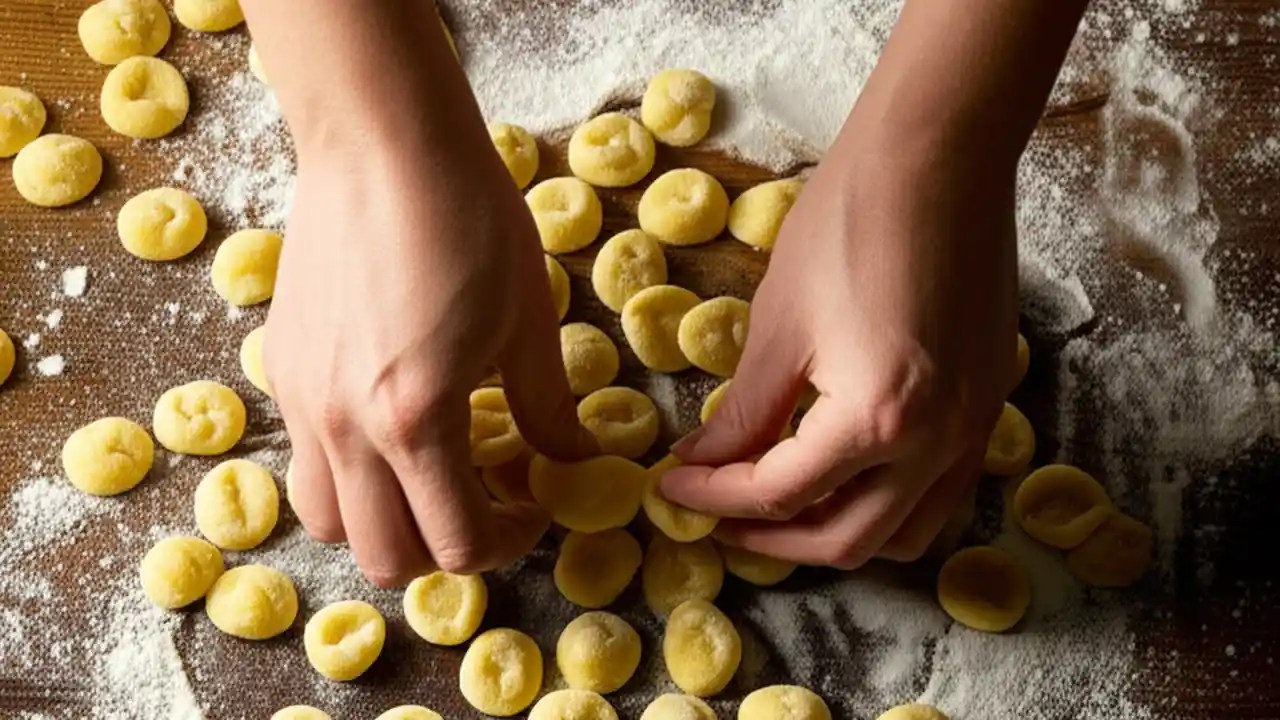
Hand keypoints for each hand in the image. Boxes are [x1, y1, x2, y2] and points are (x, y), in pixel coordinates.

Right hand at [264, 130, 594, 586]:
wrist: (383, 144)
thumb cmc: (469, 221)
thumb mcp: (529, 322)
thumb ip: (548, 409)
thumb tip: (572, 459)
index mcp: (415, 421)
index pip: (455, 543)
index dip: (507, 540)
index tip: (532, 503)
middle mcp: (344, 427)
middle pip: (383, 557)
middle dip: (443, 550)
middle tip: (486, 503)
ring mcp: (301, 400)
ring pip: (327, 520)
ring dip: (384, 523)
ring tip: (430, 475)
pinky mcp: (280, 368)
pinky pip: (304, 459)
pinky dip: (348, 473)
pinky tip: (390, 423)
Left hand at [660, 126, 1018, 567]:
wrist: (938, 157)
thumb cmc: (848, 223)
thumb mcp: (779, 326)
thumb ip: (744, 413)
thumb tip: (705, 462)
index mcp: (878, 421)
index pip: (780, 494)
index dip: (715, 498)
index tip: (673, 485)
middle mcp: (939, 442)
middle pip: (846, 540)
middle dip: (769, 538)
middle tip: (717, 516)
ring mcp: (975, 426)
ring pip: (906, 532)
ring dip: (837, 534)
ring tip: (780, 508)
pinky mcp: (990, 402)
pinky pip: (940, 490)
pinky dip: (887, 503)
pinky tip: (846, 474)